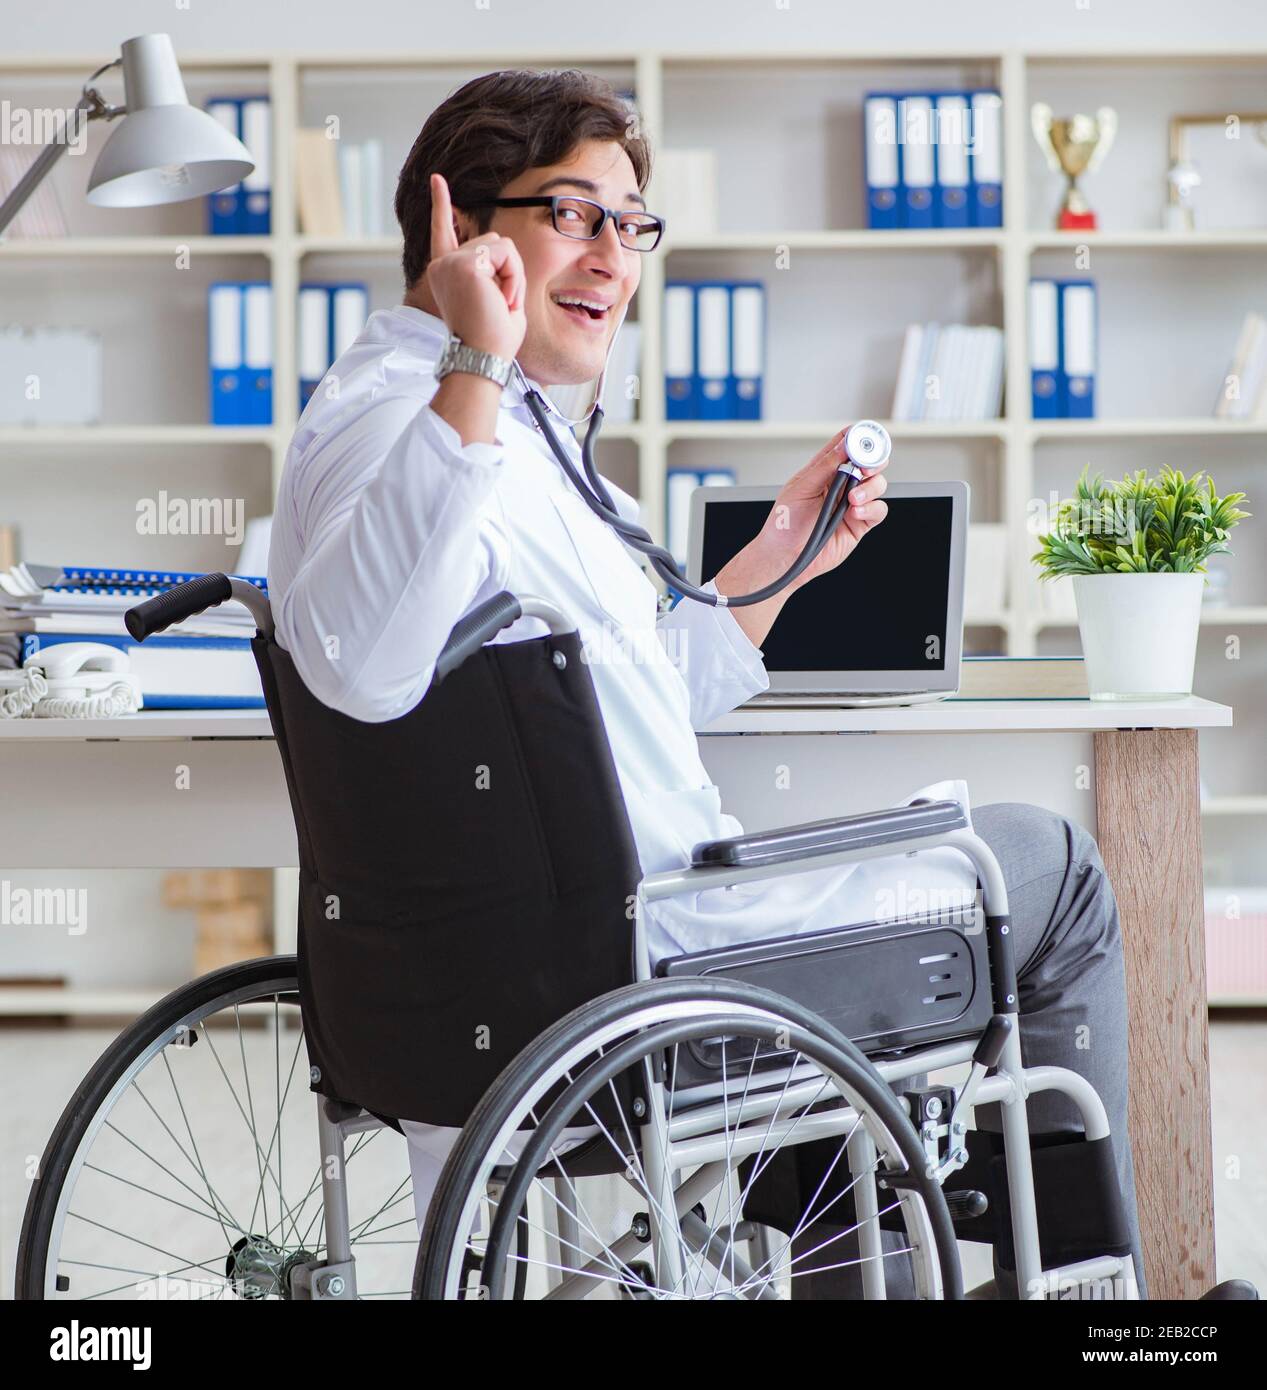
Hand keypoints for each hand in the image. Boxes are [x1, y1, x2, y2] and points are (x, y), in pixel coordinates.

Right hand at [425, 173, 526, 361]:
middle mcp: (443, 265)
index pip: (443, 233)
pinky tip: (502, 299)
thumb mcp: (496, 299)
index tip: (436, 180)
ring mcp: (450, 263)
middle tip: (501, 306)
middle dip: (509, 272)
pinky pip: (506, 255)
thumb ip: (496, 273)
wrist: (482, 359)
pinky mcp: (464, 263)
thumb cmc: (492, 341)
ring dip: (513, 276)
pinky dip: (513, 278)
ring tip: (501, 304)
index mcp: (447, 274)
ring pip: (503, 247)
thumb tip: (502, 249)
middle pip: (494, 243)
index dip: (441, 205)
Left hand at [752, 426, 889, 590]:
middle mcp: (841, 484)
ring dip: (870, 487)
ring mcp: (852, 503)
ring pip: (878, 484)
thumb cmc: (785, 524)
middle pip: (869, 462)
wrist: (786, 557)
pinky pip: (879, 510)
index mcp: (824, 470)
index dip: (858, 437)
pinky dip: (872, 508)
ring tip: (852, 499)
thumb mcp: (800, 488)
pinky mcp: (860, 523)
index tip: (865, 437)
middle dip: (873, 460)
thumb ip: (824, 467)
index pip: (846, 445)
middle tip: (865, 467)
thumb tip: (844, 446)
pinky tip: (855, 513)